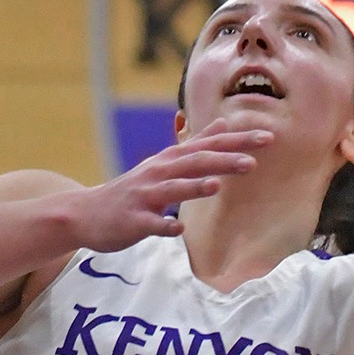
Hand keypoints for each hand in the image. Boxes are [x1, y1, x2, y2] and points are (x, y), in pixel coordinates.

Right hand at [65, 119, 269, 251]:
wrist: (85, 213)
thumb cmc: (132, 190)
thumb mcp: (163, 162)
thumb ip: (194, 144)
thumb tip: (223, 124)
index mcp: (170, 160)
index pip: (209, 146)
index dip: (238, 141)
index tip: (268, 138)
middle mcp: (159, 173)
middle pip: (195, 163)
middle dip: (224, 160)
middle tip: (254, 161)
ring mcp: (145, 197)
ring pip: (172, 189)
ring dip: (194, 187)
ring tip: (217, 185)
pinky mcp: (133, 221)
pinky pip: (151, 224)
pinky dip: (164, 226)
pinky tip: (179, 230)